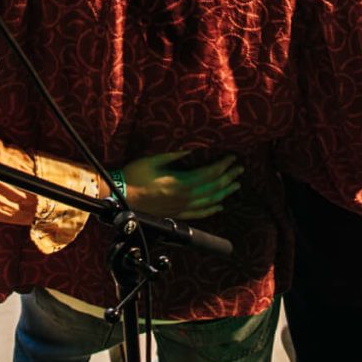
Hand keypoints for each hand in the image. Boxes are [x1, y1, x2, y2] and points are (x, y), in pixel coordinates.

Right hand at [114, 152, 241, 220]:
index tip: (232, 158)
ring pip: (209, 201)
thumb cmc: (134, 176)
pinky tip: (219, 206)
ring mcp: (181, 208)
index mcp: (181, 183)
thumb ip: (176, 155)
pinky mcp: (176, 214)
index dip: (223, 166)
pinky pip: (199, 213)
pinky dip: (211, 209)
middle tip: (239, 170)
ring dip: (224, 193)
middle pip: (213, 188)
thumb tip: (193, 148)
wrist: (121, 196)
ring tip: (235, 185)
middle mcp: (184, 197)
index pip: (209, 174)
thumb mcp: (155, 159)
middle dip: (228, 178)